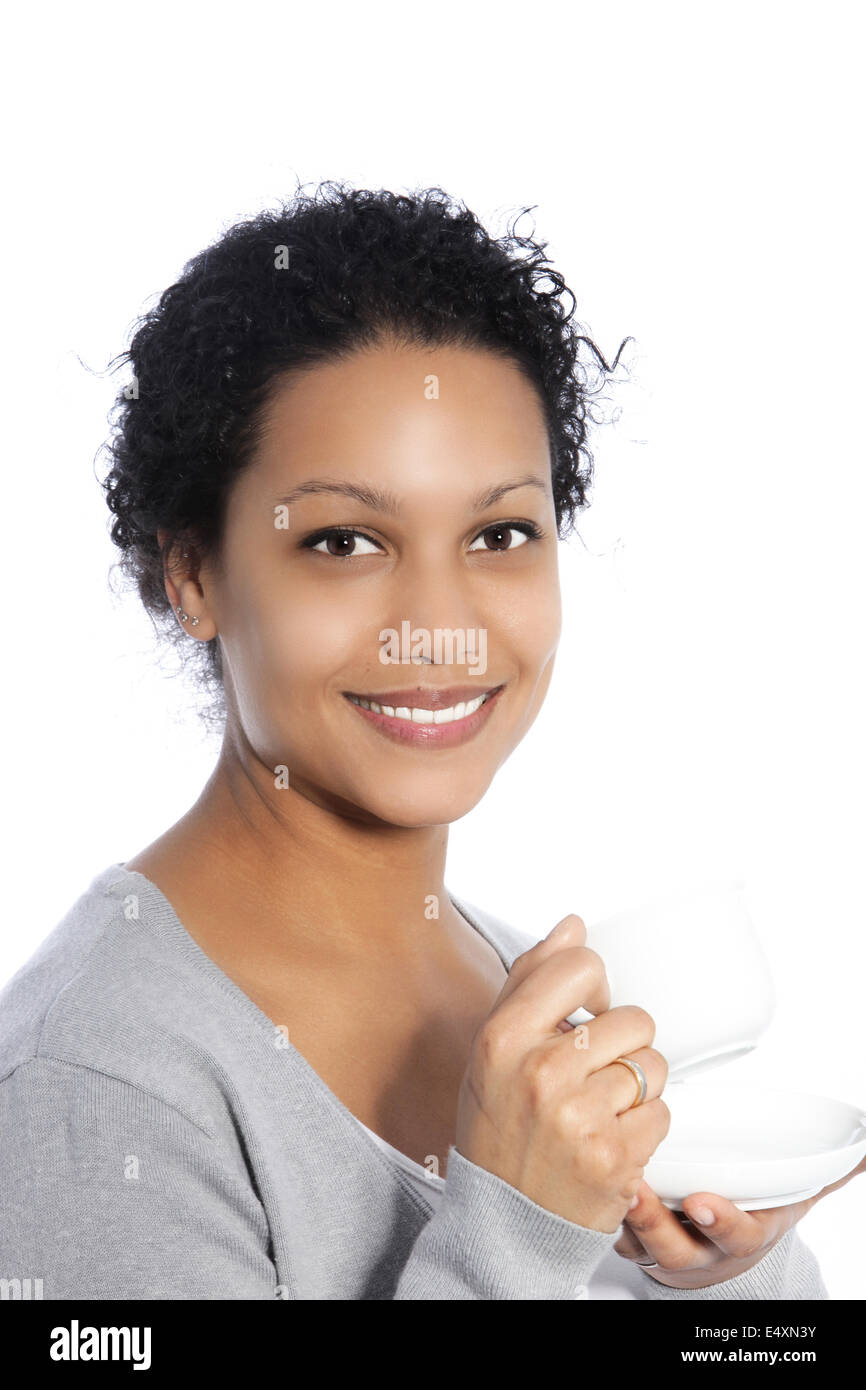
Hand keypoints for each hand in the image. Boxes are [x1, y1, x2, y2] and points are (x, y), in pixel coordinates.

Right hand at [455, 913, 671, 1232]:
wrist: (502, 1223)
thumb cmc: (500, 1126)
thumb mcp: (494, 1050)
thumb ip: (530, 981)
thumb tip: (573, 925)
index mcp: (504, 1037)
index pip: (580, 965)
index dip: (597, 984)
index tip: (588, 1010)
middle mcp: (541, 1072)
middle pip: (633, 1018)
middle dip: (624, 1043)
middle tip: (596, 1073)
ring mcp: (580, 1117)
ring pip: (653, 1066)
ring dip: (638, 1087)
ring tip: (603, 1109)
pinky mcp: (615, 1158)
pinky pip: (662, 1113)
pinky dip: (644, 1127)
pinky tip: (611, 1140)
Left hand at [614, 1154, 865, 1288]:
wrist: (715, 1253)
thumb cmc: (748, 1212)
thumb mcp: (787, 1198)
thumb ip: (823, 1173)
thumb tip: (863, 1152)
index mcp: (739, 1236)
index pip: (736, 1237)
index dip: (721, 1222)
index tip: (702, 1203)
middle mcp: (697, 1250)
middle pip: (674, 1248)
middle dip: (656, 1223)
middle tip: (638, 1190)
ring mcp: (658, 1249)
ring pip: (634, 1242)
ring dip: (618, 1215)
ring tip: (603, 1182)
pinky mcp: (626, 1241)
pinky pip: (607, 1231)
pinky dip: (594, 1209)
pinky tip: (581, 1179)